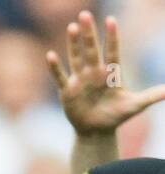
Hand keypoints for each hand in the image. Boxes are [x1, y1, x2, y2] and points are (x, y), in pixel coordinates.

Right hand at [47, 12, 164, 135]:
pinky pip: (60, 77)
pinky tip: (50, 55)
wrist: (96, 130)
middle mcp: (94, 73)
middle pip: (91, 49)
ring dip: (73, 44)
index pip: (112, 51)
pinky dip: (55, 67)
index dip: (112, 37)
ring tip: (71, 27)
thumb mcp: (134, 106)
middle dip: (89, 33)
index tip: (111, 20)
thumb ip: (151, 96)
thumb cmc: (115, 116)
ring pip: (75, 58)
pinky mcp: (67, 91)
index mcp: (110, 73)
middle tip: (85, 14)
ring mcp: (79, 80)